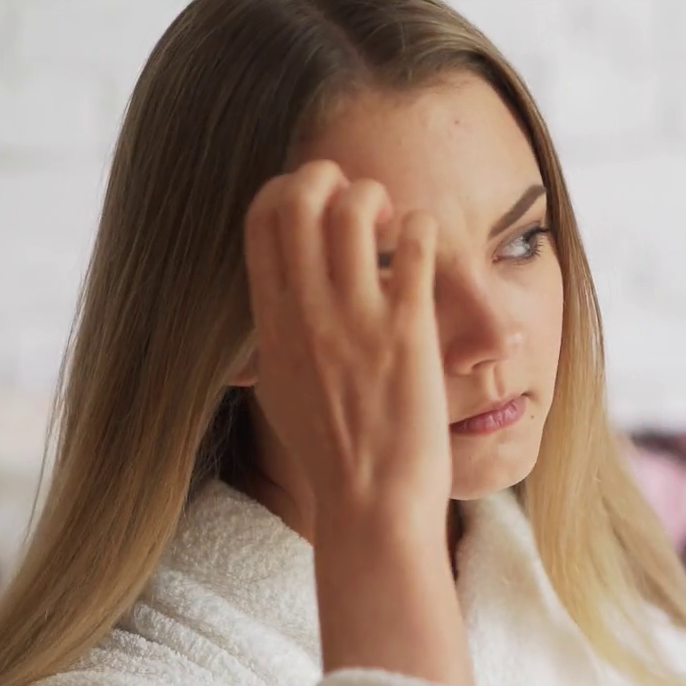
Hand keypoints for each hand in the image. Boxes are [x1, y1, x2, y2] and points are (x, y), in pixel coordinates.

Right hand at [242, 159, 472, 685]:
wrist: (370, 507)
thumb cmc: (332, 457)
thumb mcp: (279, 395)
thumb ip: (270, 350)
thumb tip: (257, 339)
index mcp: (270, 322)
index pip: (260, 217)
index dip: (289, 189)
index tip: (319, 208)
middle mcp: (306, 312)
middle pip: (299, 196)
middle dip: (332, 178)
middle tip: (363, 208)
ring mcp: (355, 319)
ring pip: (356, 206)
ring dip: (380, 198)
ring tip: (396, 228)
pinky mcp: (406, 332)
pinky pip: (416, 245)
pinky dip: (423, 228)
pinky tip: (427, 249)